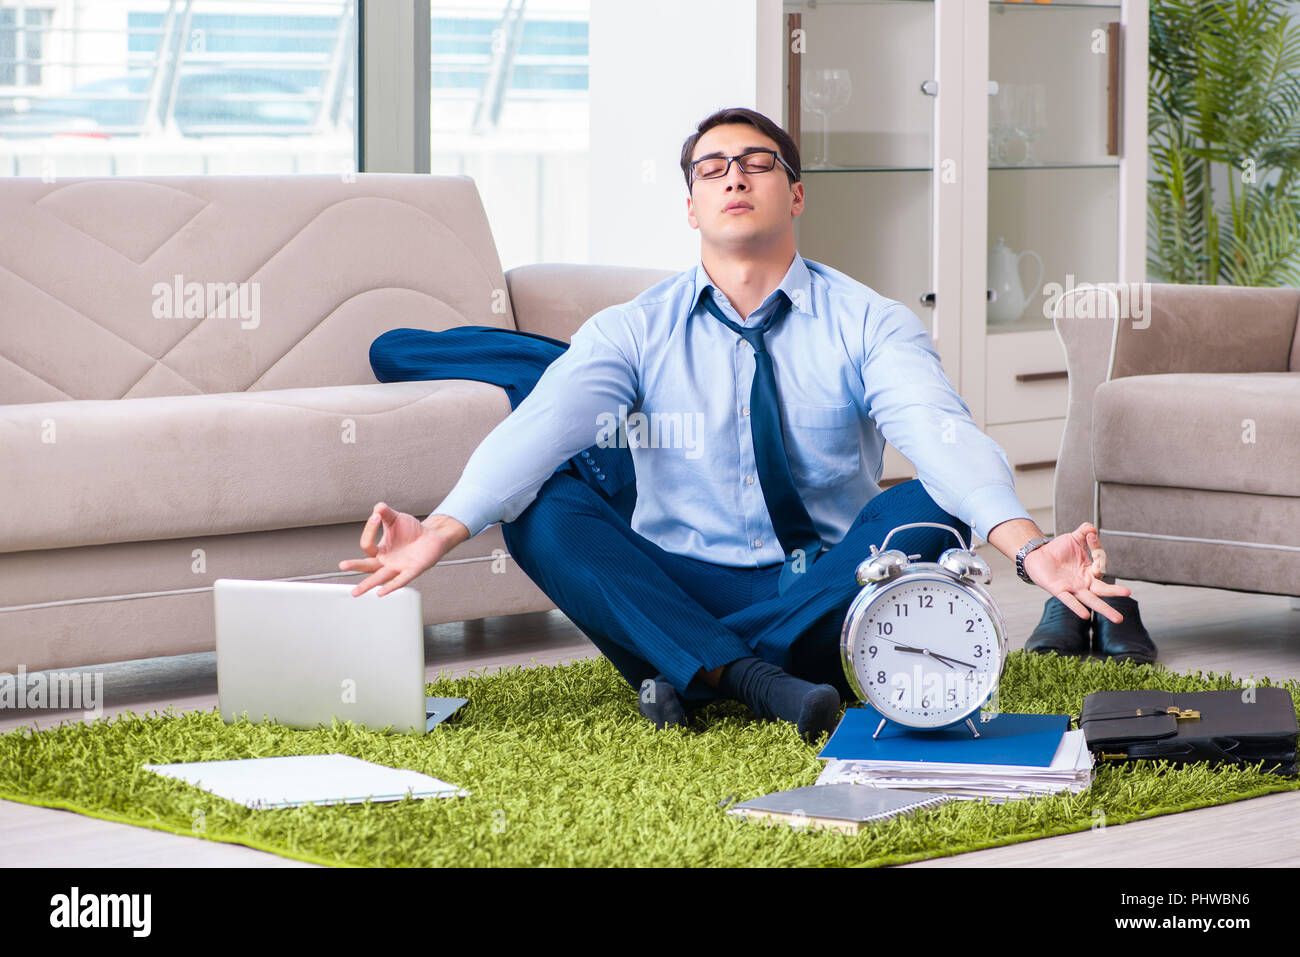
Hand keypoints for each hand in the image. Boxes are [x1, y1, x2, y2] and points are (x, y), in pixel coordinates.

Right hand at [338, 503, 454, 596]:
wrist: (432, 536)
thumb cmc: (412, 531)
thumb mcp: (395, 519)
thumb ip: (385, 513)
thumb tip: (378, 507)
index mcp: (380, 551)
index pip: (367, 545)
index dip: (370, 530)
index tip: (376, 516)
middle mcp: (386, 561)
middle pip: (367, 566)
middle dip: (355, 566)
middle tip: (343, 565)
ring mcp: (398, 567)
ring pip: (380, 577)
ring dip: (368, 584)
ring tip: (356, 592)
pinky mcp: (412, 570)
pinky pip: (400, 580)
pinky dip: (391, 586)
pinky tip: (381, 592)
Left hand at [1022, 522, 1129, 622]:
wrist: (1038, 555)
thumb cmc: (1058, 549)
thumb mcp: (1074, 537)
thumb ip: (1084, 531)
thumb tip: (1092, 529)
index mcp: (1090, 570)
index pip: (1101, 562)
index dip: (1097, 548)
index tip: (1090, 535)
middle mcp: (1084, 582)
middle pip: (1103, 589)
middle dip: (1115, 591)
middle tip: (1128, 592)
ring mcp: (1073, 587)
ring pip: (1091, 599)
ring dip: (1104, 609)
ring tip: (1118, 619)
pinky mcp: (1059, 591)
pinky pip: (1070, 601)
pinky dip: (1077, 607)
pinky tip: (1085, 615)